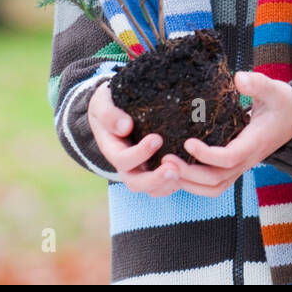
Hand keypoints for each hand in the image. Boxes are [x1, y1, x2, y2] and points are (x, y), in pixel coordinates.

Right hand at [87, 80, 182, 196]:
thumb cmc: (109, 104)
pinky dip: (176, 183)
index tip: (157, 138)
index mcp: (112, 150)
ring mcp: (140, 169)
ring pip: (152, 188)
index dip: (139, 153)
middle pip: (136, 182)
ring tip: (182, 172)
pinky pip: (164, 185)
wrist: (115, 108)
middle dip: (154, 179)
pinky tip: (189, 173)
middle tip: (173, 169)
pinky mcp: (155, 169)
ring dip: (167, 184)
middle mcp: (126, 165)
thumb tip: (125, 127)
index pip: (122, 159)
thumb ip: (109, 114)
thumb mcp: (102, 103)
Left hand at [158, 71, 291, 197]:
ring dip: (189, 183)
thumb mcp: (274, 90)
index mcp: (254, 143)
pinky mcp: (234, 167)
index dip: (206, 155)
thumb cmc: (283, 104)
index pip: (229, 158)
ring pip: (213, 188)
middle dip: (189, 174)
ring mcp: (240, 166)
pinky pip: (213, 185)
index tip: (187, 141)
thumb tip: (238, 79)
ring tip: (166, 168)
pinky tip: (177, 170)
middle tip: (165, 159)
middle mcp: (246, 160)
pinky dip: (194, 184)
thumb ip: (258, 83)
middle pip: (216, 180)